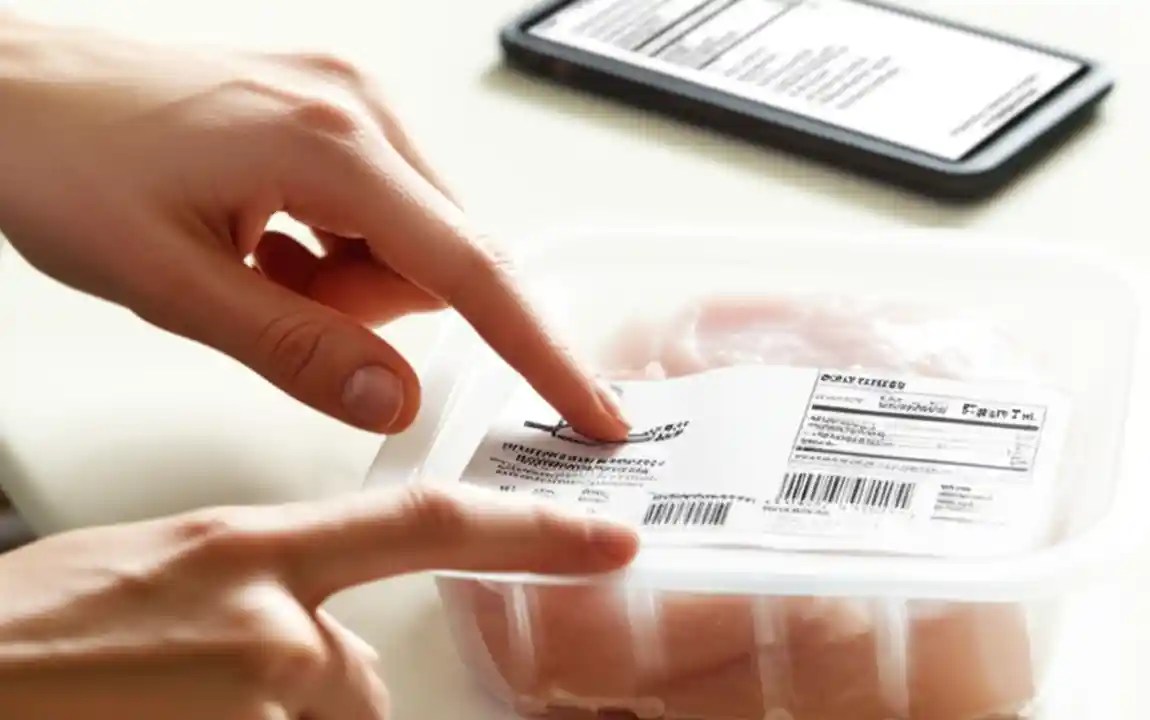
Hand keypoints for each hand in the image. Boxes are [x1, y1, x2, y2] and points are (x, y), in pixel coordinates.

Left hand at [0, 14, 627, 438]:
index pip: (470, 270)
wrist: (4, 88)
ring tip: (254, 262)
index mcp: (332, 146)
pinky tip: (260, 237)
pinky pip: (377, 209)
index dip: (538, 352)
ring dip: (347, 281)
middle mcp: (359, 110)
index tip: (589, 408)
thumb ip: (296, 350)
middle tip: (277, 299)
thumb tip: (393, 400)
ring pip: (410, 240)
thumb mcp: (172, 285)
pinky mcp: (330, 109)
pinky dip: (329, 248)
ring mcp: (347, 102)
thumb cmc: (59, 159)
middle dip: (377, 309)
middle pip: (441, 258)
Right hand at [0, 483, 638, 719]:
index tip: (609, 540)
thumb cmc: (24, 632)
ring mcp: (254, 709)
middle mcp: (267, 634)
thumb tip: (313, 626)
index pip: (425, 525)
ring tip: (173, 702)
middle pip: (359, 679)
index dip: (531, 534)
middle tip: (219, 689)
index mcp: (245, 552)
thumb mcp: (152, 566)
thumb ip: (251, 583)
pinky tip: (172, 715)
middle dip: (316, 690)